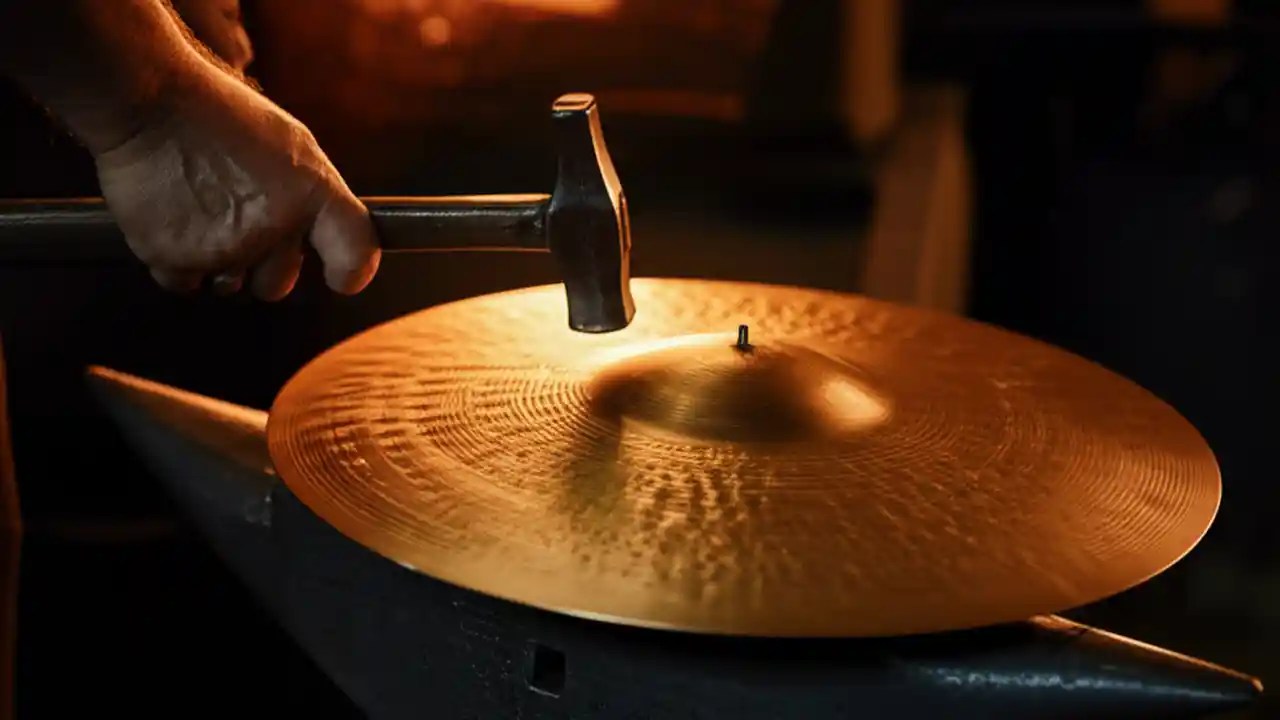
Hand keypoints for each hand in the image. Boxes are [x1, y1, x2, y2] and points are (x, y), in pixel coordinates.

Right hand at [93, 62, 380, 299]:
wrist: (147, 101)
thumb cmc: (220, 116)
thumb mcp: (291, 143)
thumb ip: (314, 195)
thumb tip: (326, 237)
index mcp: (311, 193)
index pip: (355, 253)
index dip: (350, 270)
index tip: (340, 277)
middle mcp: (274, 228)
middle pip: (278, 284)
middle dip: (263, 265)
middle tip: (238, 220)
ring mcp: (223, 249)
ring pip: (229, 285)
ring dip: (218, 261)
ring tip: (201, 209)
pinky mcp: (174, 260)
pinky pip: (185, 282)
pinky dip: (178, 260)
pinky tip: (174, 218)